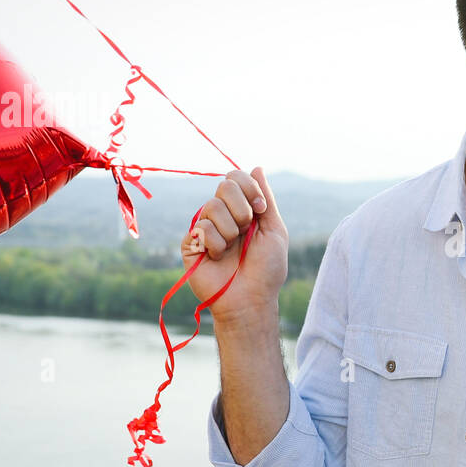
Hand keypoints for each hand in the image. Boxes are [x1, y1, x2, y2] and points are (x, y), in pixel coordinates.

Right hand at [181, 167, 289, 322]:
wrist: (251, 299)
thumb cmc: (267, 269)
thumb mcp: (274, 230)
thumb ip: (266, 199)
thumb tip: (257, 167)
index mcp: (242, 210)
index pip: (236, 177)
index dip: (248, 188)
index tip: (260, 209)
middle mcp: (223, 216)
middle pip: (224, 184)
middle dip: (241, 208)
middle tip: (245, 230)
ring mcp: (205, 228)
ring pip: (212, 206)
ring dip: (230, 231)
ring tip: (232, 249)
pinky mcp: (191, 243)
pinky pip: (201, 228)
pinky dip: (216, 244)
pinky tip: (217, 258)